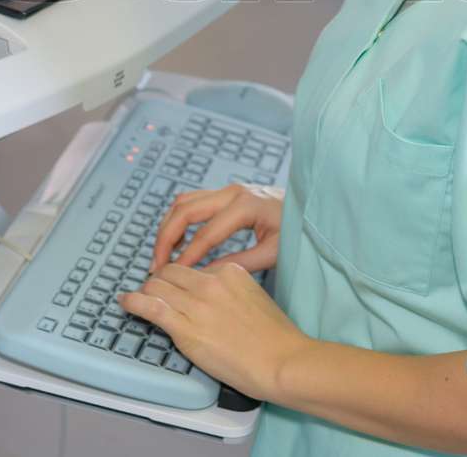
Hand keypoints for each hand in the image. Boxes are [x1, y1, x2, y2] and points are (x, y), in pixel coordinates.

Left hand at [120, 262, 310, 401]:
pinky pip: (151, 307)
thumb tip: (211, 295)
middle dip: (159, 281)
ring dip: (145, 291)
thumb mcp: (255, 297)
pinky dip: (133, 302)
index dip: (180, 278)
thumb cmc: (275, 337)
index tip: (175, 286)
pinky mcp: (186, 329)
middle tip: (154, 291)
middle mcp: (210, 283)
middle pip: (170, 272)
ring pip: (157, 286)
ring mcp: (196, 305)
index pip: (193, 268)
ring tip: (138, 298)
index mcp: (229, 272)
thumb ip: (230, 290)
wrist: (281, 360)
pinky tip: (125, 301)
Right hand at [151, 182, 283, 271]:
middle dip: (166, 238)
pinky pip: (193, 201)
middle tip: (157, 265)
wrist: (309, 207)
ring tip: (163, 255)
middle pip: (185, 210)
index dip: (187, 256)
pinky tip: (179, 242)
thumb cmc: (296, 230)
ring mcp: (228, 189)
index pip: (205, 234)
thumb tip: (206, 276)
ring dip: (169, 226)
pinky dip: (179, 219)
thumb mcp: (273, 252)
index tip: (173, 276)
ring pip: (184, 201)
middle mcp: (232, 192)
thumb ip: (239, 263)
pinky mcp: (226, 192)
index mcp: (245, 206)